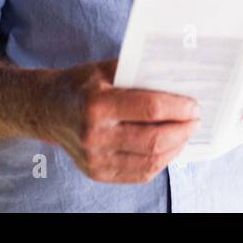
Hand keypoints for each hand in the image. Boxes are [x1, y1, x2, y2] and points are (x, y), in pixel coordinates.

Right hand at [46, 59, 199, 182]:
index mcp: (97, 105)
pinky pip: (139, 173)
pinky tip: (168, 148)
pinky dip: (159, 162)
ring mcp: (95, 159)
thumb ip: (138, 73)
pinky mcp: (96, 173)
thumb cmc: (80, 84)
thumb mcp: (106, 69)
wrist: (47, 109)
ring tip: (185, 134)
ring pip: (150, 161)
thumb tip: (177, 77)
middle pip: (153, 139)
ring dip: (175, 148)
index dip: (179, 108)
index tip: (194, 106)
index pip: (150, 110)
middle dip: (182, 130)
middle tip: (195, 120)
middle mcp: (94, 135)